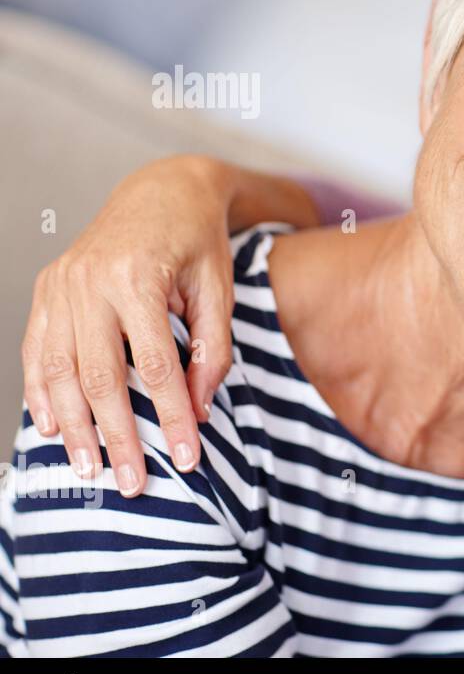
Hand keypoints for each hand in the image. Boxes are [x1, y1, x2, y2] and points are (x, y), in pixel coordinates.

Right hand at [19, 156, 290, 495]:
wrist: (162, 190)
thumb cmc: (198, 241)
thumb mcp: (219, 290)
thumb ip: (211, 349)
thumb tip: (198, 411)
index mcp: (139, 278)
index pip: (157, 367)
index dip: (170, 418)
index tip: (186, 458)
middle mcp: (90, 281)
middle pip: (100, 377)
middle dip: (117, 436)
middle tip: (133, 483)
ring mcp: (61, 284)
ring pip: (58, 370)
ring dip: (73, 426)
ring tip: (89, 470)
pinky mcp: (47, 288)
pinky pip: (36, 349)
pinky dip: (41, 393)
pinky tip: (53, 428)